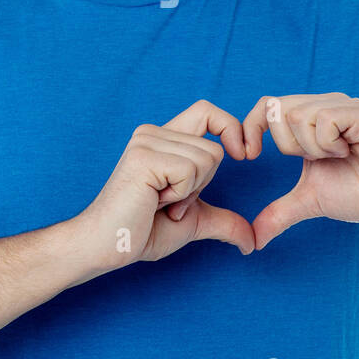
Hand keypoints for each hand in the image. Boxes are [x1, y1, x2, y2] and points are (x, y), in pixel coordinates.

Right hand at [77, 99, 254, 268]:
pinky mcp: (144, 157)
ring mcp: (146, 142)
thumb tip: (252, 241)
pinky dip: (181, 195)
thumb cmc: (141, 232)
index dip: (231, 127)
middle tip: (170, 202)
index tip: (244, 155)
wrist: (106, 247)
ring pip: (207, 159)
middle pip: (215, 147)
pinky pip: (191, 170)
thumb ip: (222, 221)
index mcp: (163, 139)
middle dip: (203, 185)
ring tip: (159, 202)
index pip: (207, 111)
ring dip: (190, 193)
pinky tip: (153, 202)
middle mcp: (152, 133)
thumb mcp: (192, 220)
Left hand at [242, 93, 358, 249]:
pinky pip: (323, 120)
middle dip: (286, 145)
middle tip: (314, 161)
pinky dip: (328, 145)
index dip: (249, 127)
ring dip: (310, 148)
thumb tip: (253, 240)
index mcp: (310, 117)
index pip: (266, 105)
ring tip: (337, 157)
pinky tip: (348, 153)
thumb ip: (279, 213)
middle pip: (276, 109)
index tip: (249, 155)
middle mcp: (325, 104)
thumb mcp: (310, 200)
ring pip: (297, 115)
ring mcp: (344, 106)